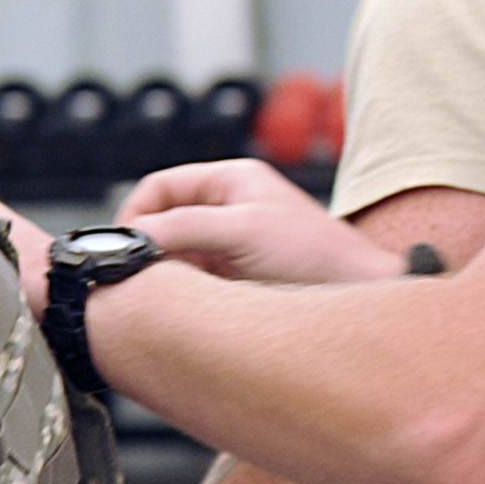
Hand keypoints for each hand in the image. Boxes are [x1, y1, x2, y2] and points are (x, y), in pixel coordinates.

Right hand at [107, 159, 395, 288]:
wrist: (359, 296)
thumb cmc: (319, 256)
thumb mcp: (243, 230)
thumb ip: (183, 226)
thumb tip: (133, 236)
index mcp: (232, 180)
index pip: (159, 187)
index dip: (136, 214)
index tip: (125, 246)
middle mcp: (228, 208)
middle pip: (161, 221)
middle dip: (147, 247)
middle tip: (141, 272)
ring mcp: (229, 243)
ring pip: (173, 253)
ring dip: (165, 271)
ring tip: (171, 290)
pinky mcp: (233, 276)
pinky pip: (190, 279)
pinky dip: (181, 290)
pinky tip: (189, 303)